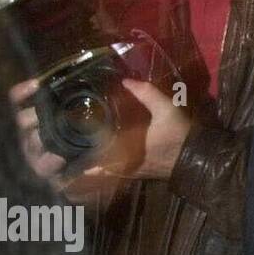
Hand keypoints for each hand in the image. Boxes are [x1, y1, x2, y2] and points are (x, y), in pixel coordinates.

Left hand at [8, 78, 190, 183]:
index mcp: (125, 149)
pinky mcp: (131, 173)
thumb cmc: (181, 135)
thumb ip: (147, 94)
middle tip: (56, 146)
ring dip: (82, 166)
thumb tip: (126, 80)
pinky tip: (90, 158)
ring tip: (67, 153)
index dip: (74, 146)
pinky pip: (107, 174)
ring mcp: (126, 171)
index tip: (60, 135)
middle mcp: (121, 164)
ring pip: (96, 174)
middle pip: (88, 168)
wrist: (197, 158)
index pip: (92, 151)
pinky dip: (96, 169)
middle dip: (72, 160)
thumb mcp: (167, 110)